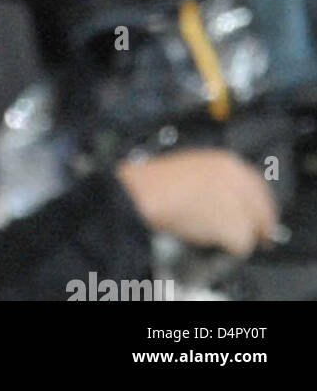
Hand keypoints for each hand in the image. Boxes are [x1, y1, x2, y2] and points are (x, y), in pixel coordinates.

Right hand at [117, 148, 277, 256]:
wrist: (146, 193)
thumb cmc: (158, 180)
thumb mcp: (191, 167)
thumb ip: (214, 178)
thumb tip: (223, 196)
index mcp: (227, 161)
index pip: (257, 185)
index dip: (259, 203)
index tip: (259, 215)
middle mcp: (239, 179)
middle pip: (262, 208)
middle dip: (259, 223)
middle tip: (259, 237)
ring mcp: (239, 203)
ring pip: (250, 229)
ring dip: (238, 234)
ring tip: (218, 236)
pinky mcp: (236, 228)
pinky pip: (240, 245)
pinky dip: (227, 247)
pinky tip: (210, 239)